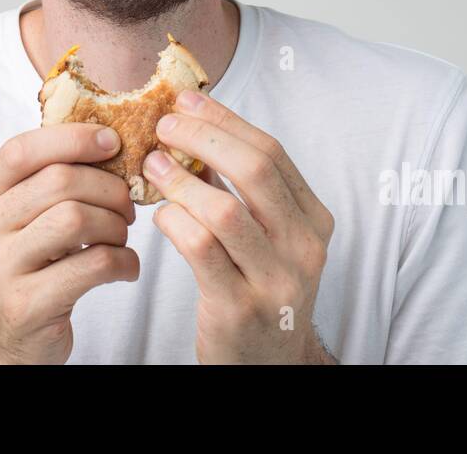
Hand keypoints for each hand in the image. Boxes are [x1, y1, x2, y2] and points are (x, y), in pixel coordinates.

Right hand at [0, 123, 138, 363]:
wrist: (0, 342)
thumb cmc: (25, 269)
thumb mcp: (19, 220)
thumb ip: (45, 182)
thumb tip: (107, 140)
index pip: (20, 151)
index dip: (71, 139)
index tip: (112, 141)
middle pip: (59, 182)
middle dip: (108, 188)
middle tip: (126, 205)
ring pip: (76, 219)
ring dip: (115, 225)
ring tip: (121, 237)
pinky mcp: (27, 305)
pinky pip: (93, 265)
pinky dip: (124, 261)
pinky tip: (125, 267)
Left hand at [143, 91, 335, 363]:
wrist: (269, 364)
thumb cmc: (258, 287)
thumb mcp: (266, 236)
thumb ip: (239, 188)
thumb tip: (194, 127)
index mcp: (314, 219)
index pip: (272, 152)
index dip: (226, 120)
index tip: (186, 101)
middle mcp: (304, 247)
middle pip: (256, 170)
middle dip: (204, 138)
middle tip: (164, 125)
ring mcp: (276, 281)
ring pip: (225, 211)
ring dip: (181, 180)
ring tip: (151, 165)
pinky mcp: (240, 309)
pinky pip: (201, 250)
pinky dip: (174, 221)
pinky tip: (159, 214)